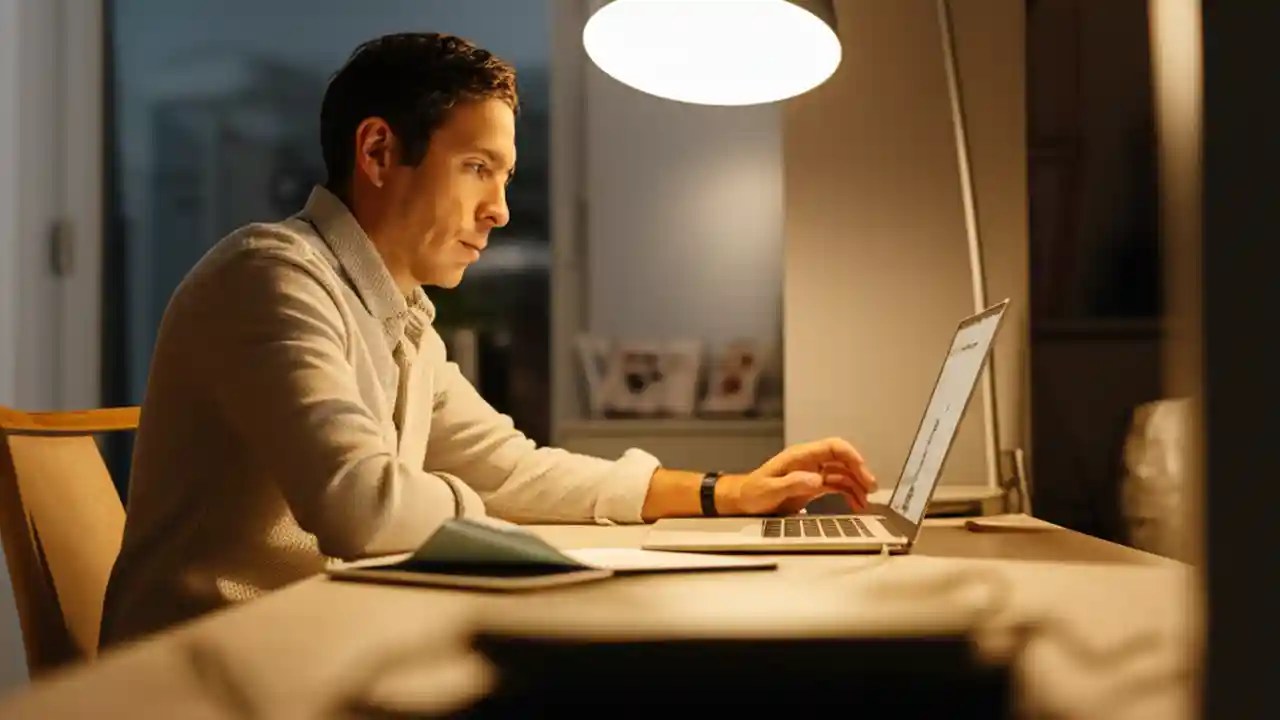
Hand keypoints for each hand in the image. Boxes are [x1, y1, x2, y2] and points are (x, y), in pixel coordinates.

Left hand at [716, 437, 877, 515]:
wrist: (743, 501)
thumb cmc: (753, 493)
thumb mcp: (770, 490)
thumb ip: (792, 483)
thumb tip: (817, 479)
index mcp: (800, 456)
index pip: (832, 447)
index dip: (851, 455)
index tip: (862, 470)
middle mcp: (809, 462)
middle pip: (842, 460)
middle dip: (859, 472)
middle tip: (871, 489)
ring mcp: (812, 472)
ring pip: (842, 473)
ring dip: (856, 485)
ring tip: (866, 502)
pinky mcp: (813, 485)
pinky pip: (836, 485)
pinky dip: (848, 493)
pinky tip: (856, 504)